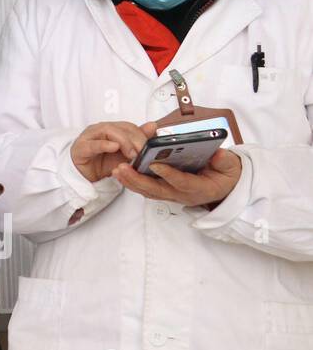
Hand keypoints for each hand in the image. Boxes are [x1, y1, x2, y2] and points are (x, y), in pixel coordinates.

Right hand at [70, 121, 149, 182]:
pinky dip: (104, 144)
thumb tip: (153, 126)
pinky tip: (114, 147)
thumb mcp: (125, 154)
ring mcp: (89, 137)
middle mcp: (99, 129)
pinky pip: (92, 144)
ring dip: (123, 142)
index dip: (142, 135)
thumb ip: (138, 141)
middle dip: (135, 139)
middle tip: (143, 153)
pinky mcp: (81, 148)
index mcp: (111, 129)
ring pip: (107, 131)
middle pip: (120, 127)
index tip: (151, 148)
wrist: (84, 175)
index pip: (129, 126)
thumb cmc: (103, 162)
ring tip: (131, 154)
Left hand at [113, 147, 241, 207]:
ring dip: (131, 182)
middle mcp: (183, 195)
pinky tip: (121, 173)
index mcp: (200, 189)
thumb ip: (224, 161)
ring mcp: (173, 195)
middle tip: (122, 168)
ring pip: (148, 191)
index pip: (181, 182)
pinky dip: (133, 182)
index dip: (168, 174)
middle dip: (138, 179)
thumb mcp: (231, 167)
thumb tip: (216, 154)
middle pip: (157, 190)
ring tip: (117, 170)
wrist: (226, 188)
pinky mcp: (165, 192)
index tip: (154, 164)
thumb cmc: (226, 176)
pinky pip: (146, 189)